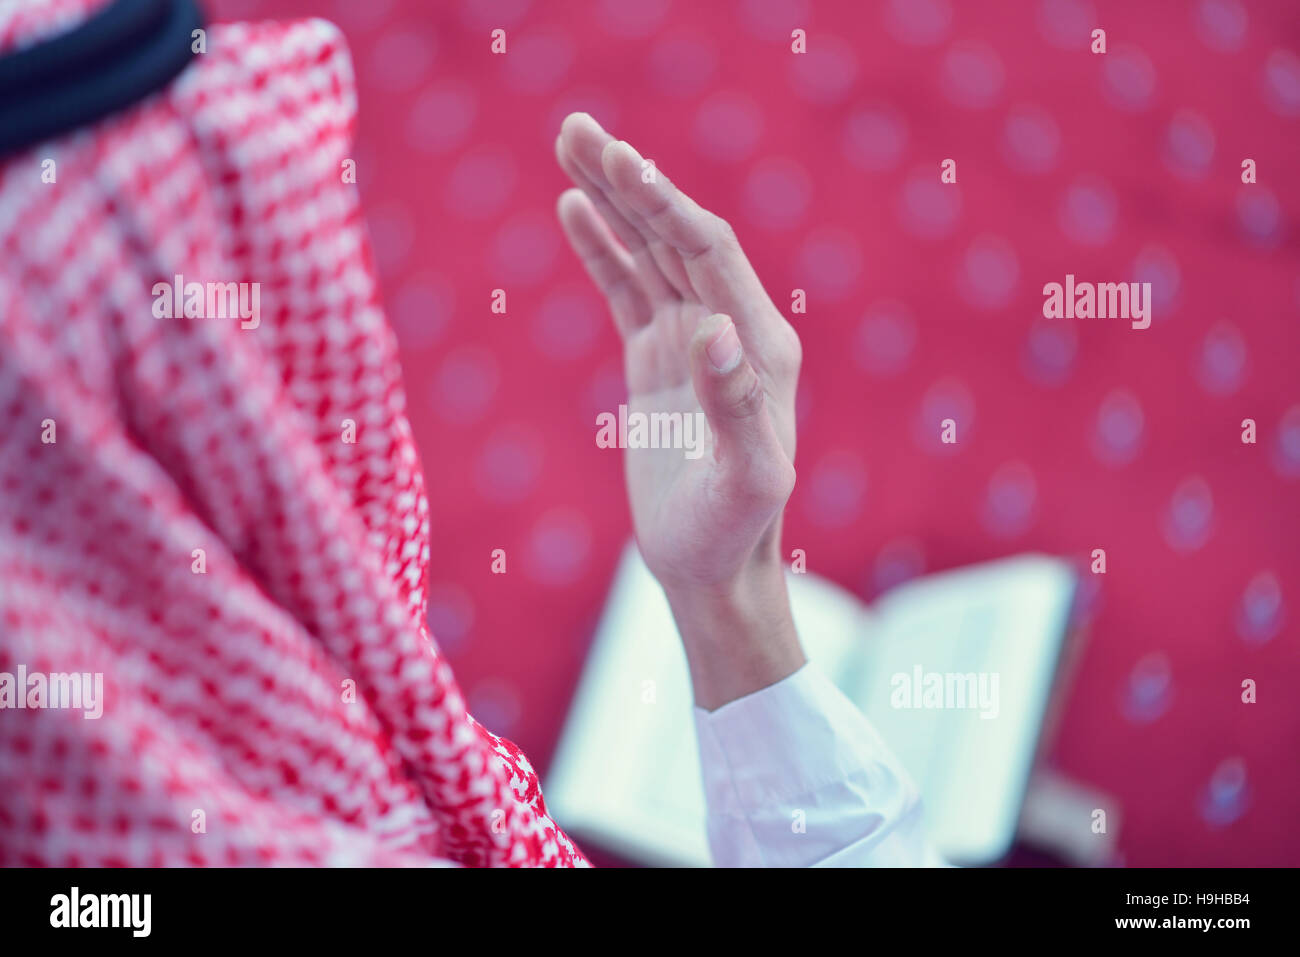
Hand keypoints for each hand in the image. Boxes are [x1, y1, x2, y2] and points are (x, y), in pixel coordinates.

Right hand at [555, 112, 804, 707]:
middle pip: (674, 235)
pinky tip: (573, 209)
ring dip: (610, 201)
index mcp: (758, 343)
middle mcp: (730, 329)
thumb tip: (718, 330)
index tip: (617, 159)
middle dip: (628, 181)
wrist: (712, 569)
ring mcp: (692, 342)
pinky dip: (601, 249)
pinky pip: (627, 290)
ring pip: (647, 254)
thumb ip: (735, 406)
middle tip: (576, 128)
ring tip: (567, 145)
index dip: (663, 203)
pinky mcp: (660, 362)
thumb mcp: (746, 479)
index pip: (707, 251)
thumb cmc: (734, 533)